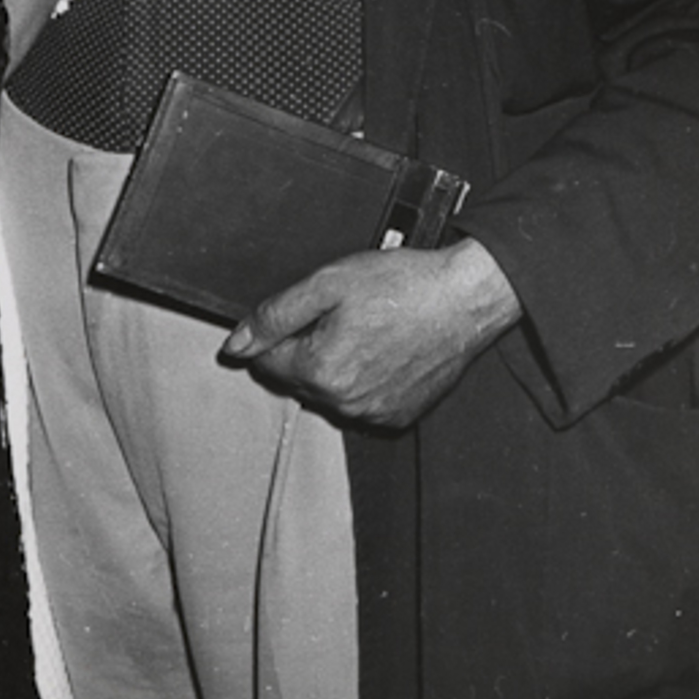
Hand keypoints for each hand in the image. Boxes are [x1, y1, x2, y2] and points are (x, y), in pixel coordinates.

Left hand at [218, 239, 521, 430]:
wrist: (462, 299)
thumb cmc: (403, 285)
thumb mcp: (328, 283)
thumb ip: (275, 315)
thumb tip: (236, 345)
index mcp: (321, 371)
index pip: (267, 361)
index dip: (280, 332)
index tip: (306, 312)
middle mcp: (345, 403)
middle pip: (297, 378)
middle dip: (307, 348)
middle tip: (342, 314)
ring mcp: (374, 414)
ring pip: (330, 391)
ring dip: (335, 365)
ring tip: (367, 328)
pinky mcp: (399, 415)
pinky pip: (362, 400)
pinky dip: (365, 378)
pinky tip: (384, 348)